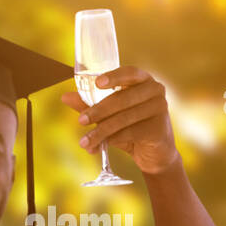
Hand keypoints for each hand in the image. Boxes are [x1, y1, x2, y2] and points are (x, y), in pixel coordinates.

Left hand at [61, 66, 180, 174]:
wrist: (153, 153)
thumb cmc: (130, 127)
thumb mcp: (109, 115)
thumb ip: (89, 104)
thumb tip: (65, 96)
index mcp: (142, 80)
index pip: (129, 73)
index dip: (113, 77)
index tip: (97, 83)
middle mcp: (155, 90)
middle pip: (122, 98)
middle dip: (98, 111)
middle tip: (81, 121)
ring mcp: (160, 108)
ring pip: (124, 118)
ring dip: (100, 131)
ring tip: (84, 142)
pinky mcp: (158, 128)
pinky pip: (130, 133)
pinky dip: (112, 141)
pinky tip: (100, 147)